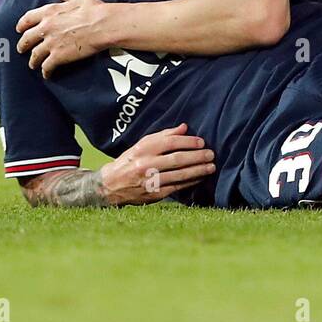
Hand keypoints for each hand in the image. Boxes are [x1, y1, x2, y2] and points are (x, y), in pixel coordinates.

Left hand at [17, 0, 113, 76]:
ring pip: (35, 55)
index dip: (21, 25)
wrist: (104, 25)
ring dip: (33, 61)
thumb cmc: (94, 10)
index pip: (27, 19)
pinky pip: (47, 66)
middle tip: (21, 49)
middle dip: (22, 45)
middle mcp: (46, 28)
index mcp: (49, 12)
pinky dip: (45, 72)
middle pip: (27, 39)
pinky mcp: (58, 56)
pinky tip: (46, 74)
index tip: (19, 29)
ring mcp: (51, 43)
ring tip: (33, 64)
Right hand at [99, 124, 215, 204]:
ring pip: (179, 175)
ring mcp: (150, 181)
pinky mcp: (154, 194)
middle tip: (211, 154)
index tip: (202, 142)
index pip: (170, 143)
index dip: (188, 142)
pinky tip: (200, 178)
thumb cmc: (131, 161)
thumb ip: (163, 135)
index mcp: (143, 149)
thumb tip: (184, 127)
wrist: (110, 185)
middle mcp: (146, 165)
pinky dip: (190, 182)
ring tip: (211, 167)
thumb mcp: (142, 144)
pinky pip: (177, 187)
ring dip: (198, 171)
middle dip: (197, 157)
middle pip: (177, 159)